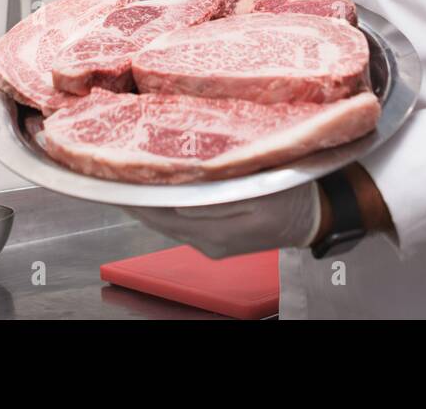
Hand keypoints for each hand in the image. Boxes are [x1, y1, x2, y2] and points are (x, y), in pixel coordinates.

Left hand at [122, 183, 320, 259]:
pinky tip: (155, 196)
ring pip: (169, 225)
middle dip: (137, 201)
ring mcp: (213, 246)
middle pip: (162, 222)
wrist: (314, 216)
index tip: (119, 182)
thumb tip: (180, 196)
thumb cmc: (291, 193)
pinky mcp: (216, 244)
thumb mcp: (260, 188)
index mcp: (222, 232)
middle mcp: (212, 244)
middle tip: (112, 179)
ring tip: (127, 184)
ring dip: (148, 206)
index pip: (167, 215)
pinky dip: (164, 212)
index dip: (142, 198)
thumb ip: (219, 196)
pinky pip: (181, 227)